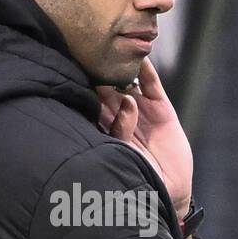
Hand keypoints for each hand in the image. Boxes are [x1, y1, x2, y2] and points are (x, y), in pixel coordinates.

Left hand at [96, 57, 192, 219]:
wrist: (164, 191)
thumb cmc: (133, 176)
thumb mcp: (120, 153)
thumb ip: (119, 129)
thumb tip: (127, 102)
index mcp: (102, 126)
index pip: (89, 100)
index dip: (83, 83)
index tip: (73, 64)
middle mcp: (119, 115)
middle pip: (107, 86)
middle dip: (100, 70)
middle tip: (93, 49)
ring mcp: (141, 110)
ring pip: (128, 82)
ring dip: (123, 66)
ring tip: (117, 47)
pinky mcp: (161, 110)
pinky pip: (152, 85)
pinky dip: (147, 70)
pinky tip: (141, 56)